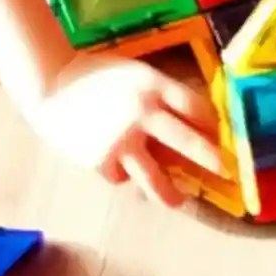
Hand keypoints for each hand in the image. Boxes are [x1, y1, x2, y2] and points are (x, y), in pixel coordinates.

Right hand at [28, 53, 222, 206]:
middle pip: (187, 141)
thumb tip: (195, 125)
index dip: (212, 125)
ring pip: (156, 177)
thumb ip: (161, 96)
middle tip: (225, 172)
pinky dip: (124, 175)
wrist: (50, 85)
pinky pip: (122, 177)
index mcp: (152, 84)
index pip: (195, 107)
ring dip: (171, 193)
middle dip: (210, 159)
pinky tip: (119, 166)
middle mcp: (140, 112)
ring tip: (180, 200)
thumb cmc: (98, 78)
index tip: (221, 138)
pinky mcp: (100, 159)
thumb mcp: (134, 74)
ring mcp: (121, 139)